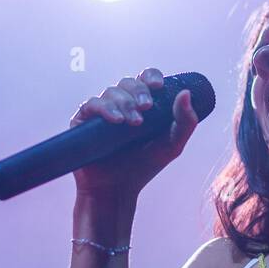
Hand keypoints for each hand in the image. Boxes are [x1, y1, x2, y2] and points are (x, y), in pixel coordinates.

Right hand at [69, 68, 199, 200]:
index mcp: (141, 105)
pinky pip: (91, 104)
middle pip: (128, 82)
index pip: (145, 78)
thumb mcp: (172, 146)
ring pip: (111, 92)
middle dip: (139, 91)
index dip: (151, 76)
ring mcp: (101, 112)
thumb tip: (186, 92)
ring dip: (124, 103)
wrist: (117, 191)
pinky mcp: (82, 121)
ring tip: (133, 122)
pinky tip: (116, 121)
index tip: (158, 86)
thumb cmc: (144, 167)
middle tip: (147, 107)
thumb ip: (185, 122)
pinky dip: (104, 108)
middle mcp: (120, 104)